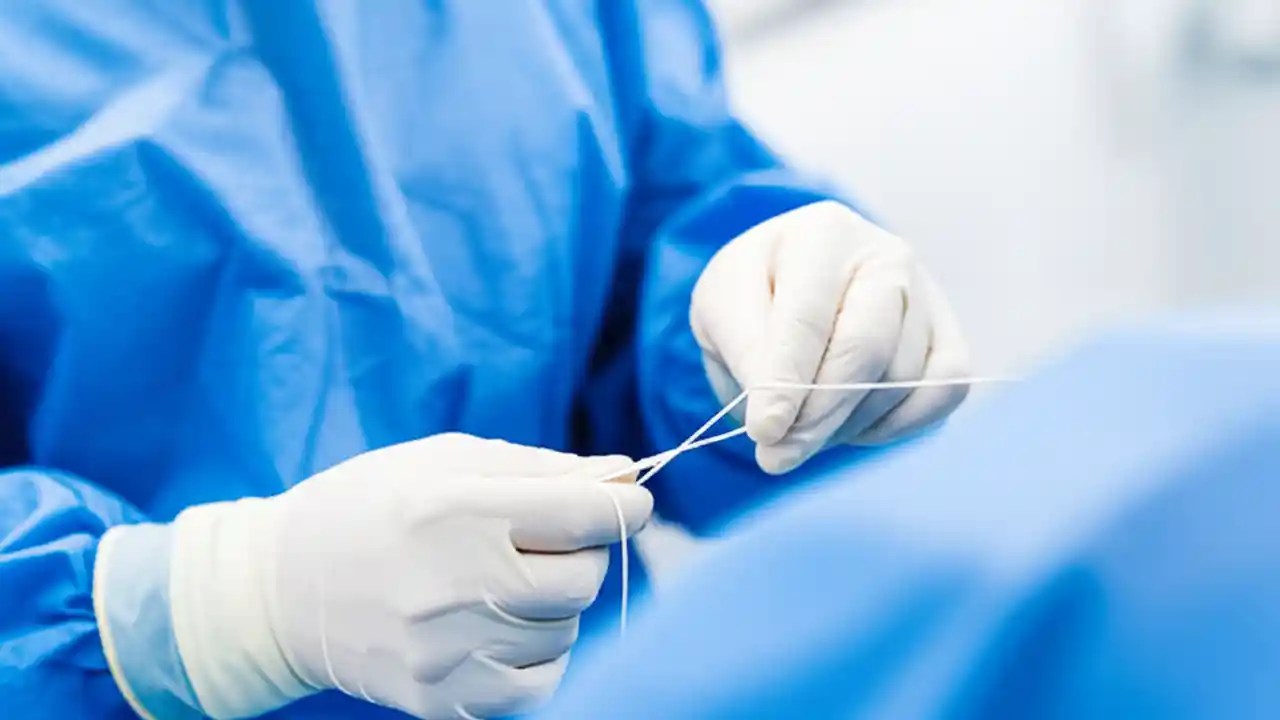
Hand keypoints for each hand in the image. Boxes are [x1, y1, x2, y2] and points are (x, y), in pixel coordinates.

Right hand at [168, 434, 651, 718]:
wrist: (280, 589)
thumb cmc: (371, 506)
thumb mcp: (445, 460)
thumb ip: (540, 468)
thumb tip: (623, 478)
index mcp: (455, 509)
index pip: (585, 513)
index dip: (622, 503)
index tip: (627, 499)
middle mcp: (454, 584)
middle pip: (584, 576)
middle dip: (583, 551)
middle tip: (544, 539)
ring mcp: (447, 652)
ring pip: (566, 628)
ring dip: (553, 601)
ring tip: (501, 580)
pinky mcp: (442, 700)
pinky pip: (541, 680)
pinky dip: (536, 650)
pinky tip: (496, 623)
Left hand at [690, 200, 970, 473]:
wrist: (792, 287)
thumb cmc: (754, 294)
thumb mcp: (722, 307)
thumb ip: (743, 350)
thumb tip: (775, 419)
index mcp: (823, 235)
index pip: (808, 317)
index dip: (785, 382)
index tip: (763, 431)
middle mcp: (888, 256)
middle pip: (866, 349)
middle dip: (818, 415)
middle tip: (777, 456)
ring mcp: (928, 296)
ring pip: (900, 380)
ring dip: (846, 424)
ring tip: (803, 428)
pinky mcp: (949, 337)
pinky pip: (941, 394)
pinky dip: (896, 425)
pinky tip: (851, 425)